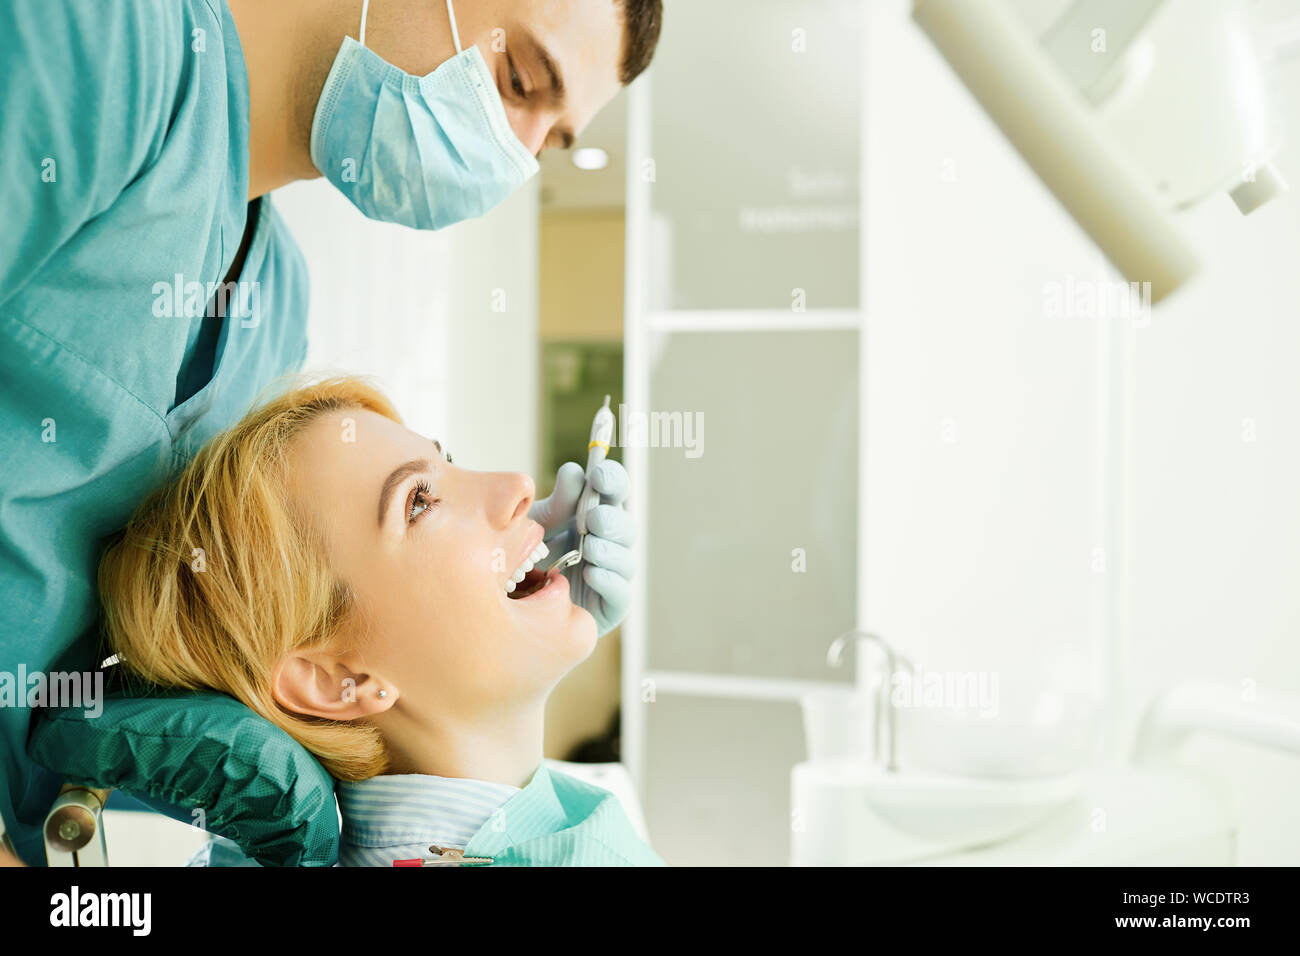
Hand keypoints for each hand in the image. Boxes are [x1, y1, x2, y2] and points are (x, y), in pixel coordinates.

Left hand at [528, 459, 634, 636]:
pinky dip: (608, 580)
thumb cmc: (529, 559)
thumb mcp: (538, 525)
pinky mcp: (609, 607)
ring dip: (609, 551)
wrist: (512, 608)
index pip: (615, 493)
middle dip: (611, 520)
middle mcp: (609, 544)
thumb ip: (558, 502)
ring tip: (588, 548)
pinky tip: (589, 572)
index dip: (613, 481)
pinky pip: (621, 593)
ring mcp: (612, 575)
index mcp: (594, 516)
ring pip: (626, 559)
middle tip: (591, 518)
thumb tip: (575, 472)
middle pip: (626, 526)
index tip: (599, 476)